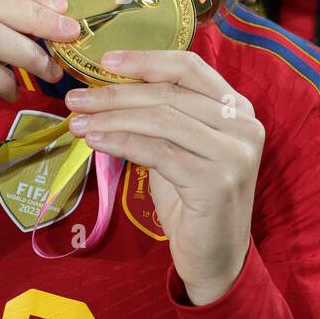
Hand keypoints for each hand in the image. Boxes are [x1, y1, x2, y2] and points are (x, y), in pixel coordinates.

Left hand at [64, 50, 263, 304]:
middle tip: (76, 98)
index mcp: (238, 108)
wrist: (215, 259)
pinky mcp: (216, 181)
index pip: (189, 67)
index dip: (146, 59)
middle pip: (168, 94)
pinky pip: (157, 152)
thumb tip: (109, 87)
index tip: (105, 61)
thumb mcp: (180, 148)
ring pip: (160, 120)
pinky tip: (95, 141)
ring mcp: (234, 153)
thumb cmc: (192, 201)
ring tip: (77, 122)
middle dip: (116, 94)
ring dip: (112, 118)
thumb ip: (163, 116)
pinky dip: (121, 143)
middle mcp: (244, 125)